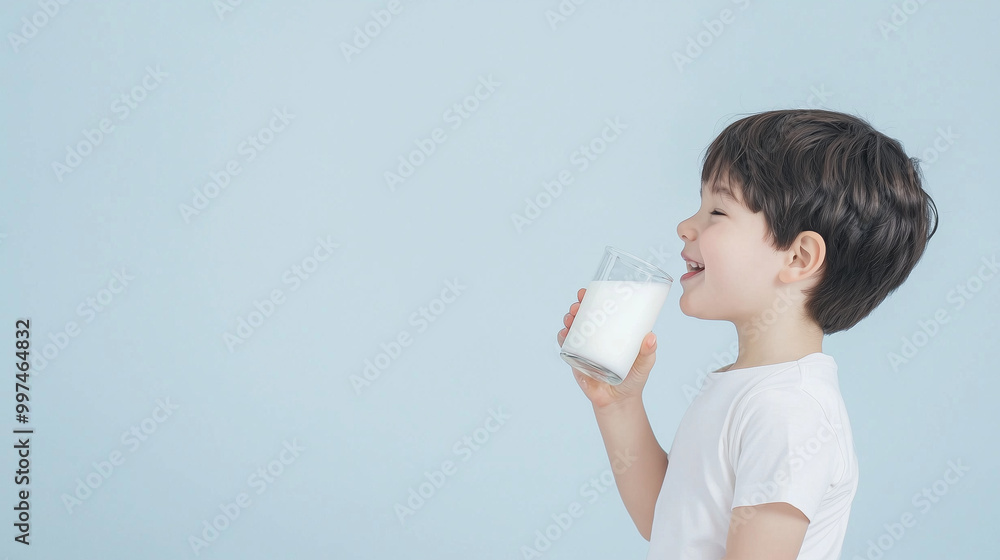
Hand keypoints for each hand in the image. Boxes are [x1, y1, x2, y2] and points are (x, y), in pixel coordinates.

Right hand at [557, 287, 657, 408]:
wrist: (619, 402)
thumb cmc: (634, 379)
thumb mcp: (644, 364)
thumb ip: (648, 352)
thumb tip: (651, 337)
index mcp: (612, 332)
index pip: (601, 310)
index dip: (593, 298)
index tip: (589, 290)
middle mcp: (597, 336)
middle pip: (584, 315)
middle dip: (578, 306)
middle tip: (578, 304)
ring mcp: (585, 347)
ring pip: (573, 327)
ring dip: (569, 318)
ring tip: (570, 317)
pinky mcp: (577, 360)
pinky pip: (567, 346)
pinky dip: (563, 338)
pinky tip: (564, 333)